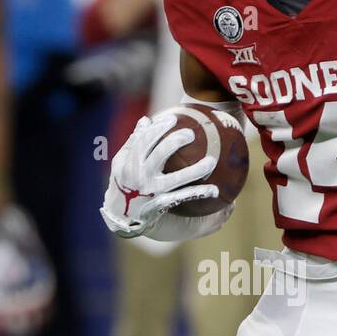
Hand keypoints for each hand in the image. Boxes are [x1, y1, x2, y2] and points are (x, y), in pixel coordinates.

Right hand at [101, 110, 217, 237]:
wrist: (121, 216)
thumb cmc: (122, 185)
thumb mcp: (121, 163)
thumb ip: (133, 142)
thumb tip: (145, 121)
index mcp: (131, 162)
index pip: (145, 140)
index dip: (159, 128)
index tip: (173, 118)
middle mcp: (141, 176)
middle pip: (160, 154)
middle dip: (176, 141)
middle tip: (191, 134)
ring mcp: (153, 191)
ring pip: (177, 178)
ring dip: (196, 170)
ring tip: (212, 161)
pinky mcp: (161, 204)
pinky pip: (183, 197)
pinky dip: (199, 193)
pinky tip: (215, 190)